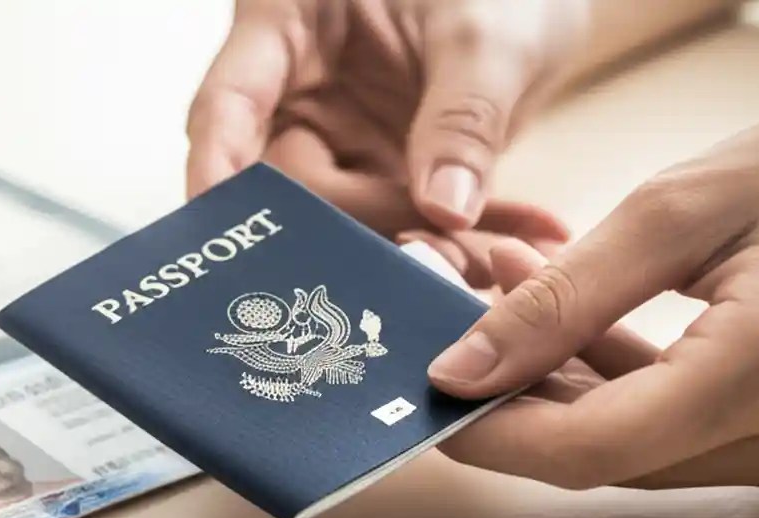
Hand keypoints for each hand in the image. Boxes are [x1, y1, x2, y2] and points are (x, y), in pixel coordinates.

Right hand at [185, 0, 584, 277]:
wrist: (542, 8)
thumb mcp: (487, 37)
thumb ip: (462, 119)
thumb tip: (443, 209)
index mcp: (287, 21)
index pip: (228, 103)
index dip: (217, 164)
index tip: (216, 220)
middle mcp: (292, 85)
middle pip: (280, 176)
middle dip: (346, 221)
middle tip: (427, 247)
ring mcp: (329, 134)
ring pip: (331, 213)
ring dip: (405, 239)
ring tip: (482, 252)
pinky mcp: (369, 171)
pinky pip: (389, 219)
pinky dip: (447, 234)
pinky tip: (505, 233)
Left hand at [429, 120, 758, 488]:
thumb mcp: (683, 212)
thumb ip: (563, 298)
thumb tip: (460, 369)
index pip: (588, 450)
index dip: (490, 434)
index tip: (421, 394)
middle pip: (598, 448)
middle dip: (503, 392)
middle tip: (440, 323)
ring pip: (622, 432)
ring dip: (541, 370)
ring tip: (486, 281)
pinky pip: (660, 412)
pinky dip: (594, 365)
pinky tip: (544, 293)